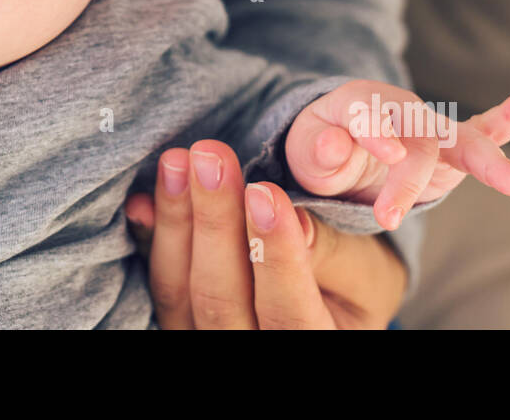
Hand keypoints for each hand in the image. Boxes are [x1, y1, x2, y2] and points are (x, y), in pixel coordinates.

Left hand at [126, 139, 407, 328]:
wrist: (325, 295)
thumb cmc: (352, 280)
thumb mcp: (366, 269)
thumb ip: (332, 251)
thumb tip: (287, 215)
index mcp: (313, 346)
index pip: (288, 315)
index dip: (274, 255)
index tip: (264, 191)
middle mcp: (249, 351)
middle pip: (221, 301)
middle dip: (214, 223)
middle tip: (210, 158)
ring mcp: (203, 338)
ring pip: (176, 290)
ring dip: (175, 219)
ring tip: (180, 161)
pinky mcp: (175, 317)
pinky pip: (153, 280)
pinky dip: (146, 236)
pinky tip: (143, 198)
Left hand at [283, 80, 509, 229]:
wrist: (340, 140)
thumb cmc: (322, 146)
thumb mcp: (305, 150)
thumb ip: (317, 149)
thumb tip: (335, 145)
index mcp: (357, 104)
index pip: (367, 115)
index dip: (376, 134)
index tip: (388, 155)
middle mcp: (398, 109)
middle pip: (415, 137)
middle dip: (409, 177)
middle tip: (390, 216)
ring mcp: (429, 125)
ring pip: (460, 139)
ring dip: (489, 161)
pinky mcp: (451, 145)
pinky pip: (483, 129)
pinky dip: (508, 117)